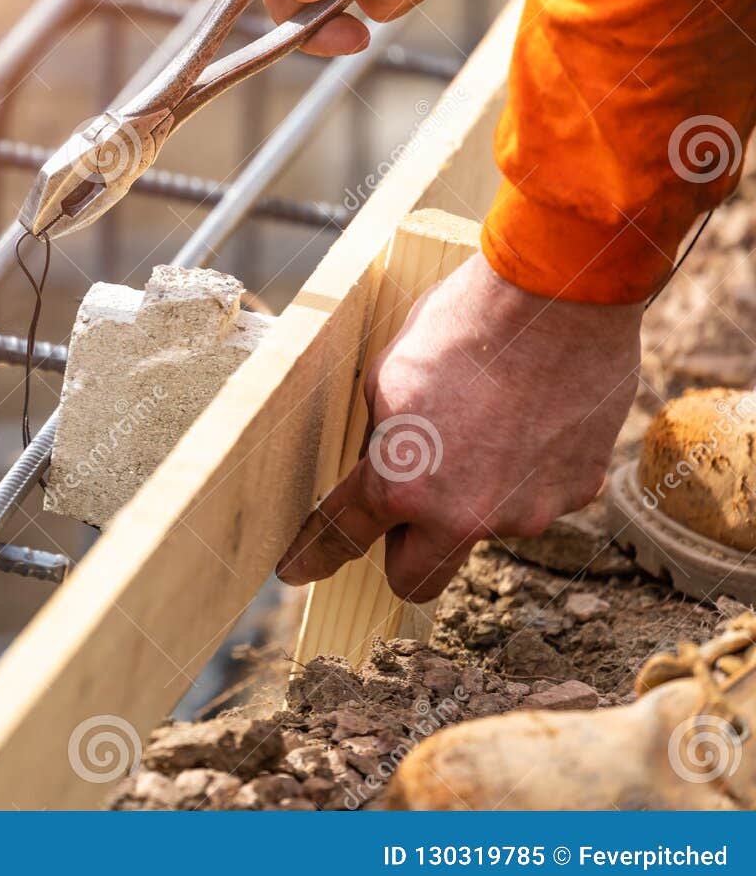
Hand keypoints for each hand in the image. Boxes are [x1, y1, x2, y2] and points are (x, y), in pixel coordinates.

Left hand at [276, 254, 643, 600]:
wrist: (559, 297)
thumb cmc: (463, 325)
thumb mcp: (386, 379)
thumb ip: (380, 440)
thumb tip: (379, 463)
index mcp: (402, 484)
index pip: (344, 536)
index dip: (315, 554)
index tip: (300, 569)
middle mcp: (464, 515)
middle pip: (417, 578)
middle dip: (402, 554)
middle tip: (403, 512)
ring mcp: (525, 511)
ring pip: (481, 529)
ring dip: (472, 498)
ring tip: (483, 426)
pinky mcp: (576, 493)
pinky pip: (535, 498)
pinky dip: (525, 474)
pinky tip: (526, 421)